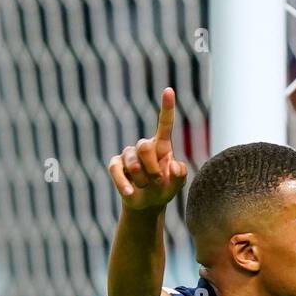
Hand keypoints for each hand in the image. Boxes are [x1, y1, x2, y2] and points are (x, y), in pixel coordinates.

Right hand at [108, 87, 187, 212]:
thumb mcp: (176, 186)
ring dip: (142, 179)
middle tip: (157, 182)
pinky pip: (116, 170)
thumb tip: (173, 166)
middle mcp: (144, 146)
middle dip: (153, 168)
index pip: (165, 124)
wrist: (147, 205)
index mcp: (162, 146)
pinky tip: (130, 192)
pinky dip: (123, 183)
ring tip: (146, 187)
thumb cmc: (163, 190)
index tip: (169, 90)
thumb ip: (180, 176)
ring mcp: (128, 154)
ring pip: (133, 162)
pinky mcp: (115, 164)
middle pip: (145, 146)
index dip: (167, 108)